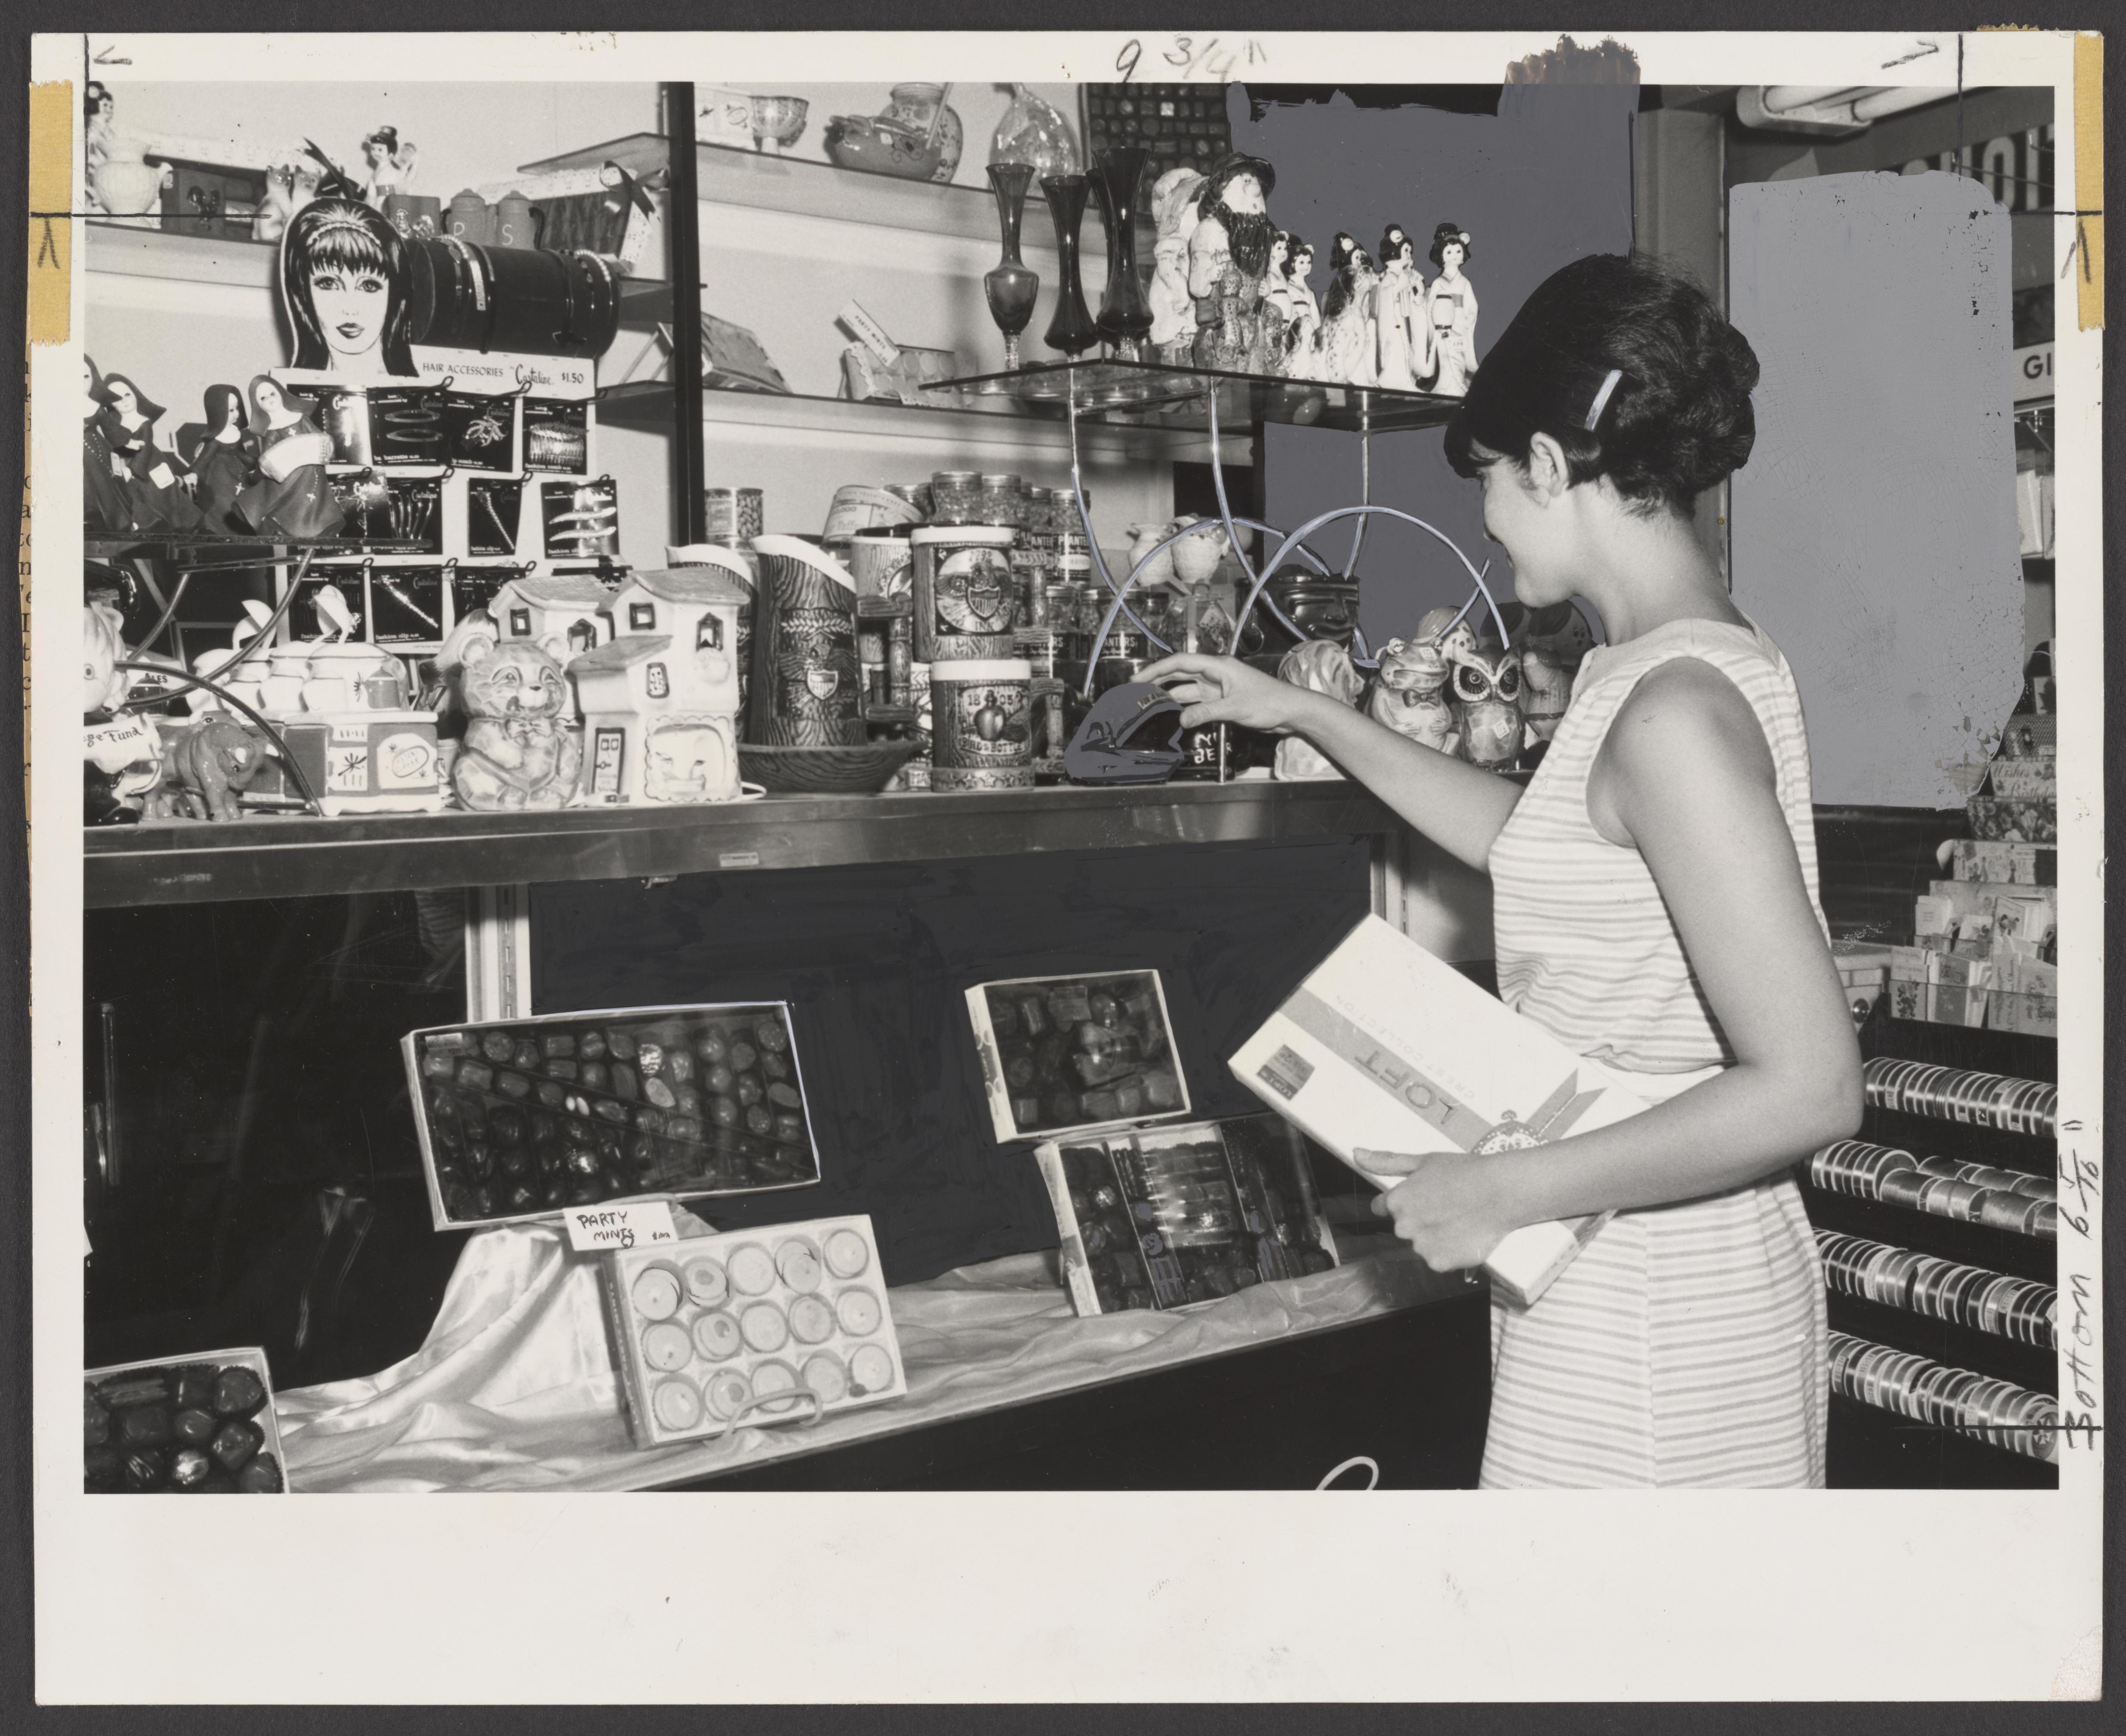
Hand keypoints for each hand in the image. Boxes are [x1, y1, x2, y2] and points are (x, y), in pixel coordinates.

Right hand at [1137, 652, 1311, 734]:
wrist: (1290, 711)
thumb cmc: (1269, 702)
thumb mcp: (1235, 707)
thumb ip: (1206, 712)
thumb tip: (1181, 720)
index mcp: (1218, 666)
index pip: (1181, 663)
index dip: (1157, 669)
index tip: (1138, 679)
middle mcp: (1215, 674)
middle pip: (1180, 674)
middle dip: (1158, 681)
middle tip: (1135, 691)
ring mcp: (1218, 688)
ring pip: (1187, 690)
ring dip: (1169, 696)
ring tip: (1148, 703)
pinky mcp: (1223, 701)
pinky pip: (1198, 702)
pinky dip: (1184, 708)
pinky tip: (1172, 714)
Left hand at [1355, 1149, 1515, 1273]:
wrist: (1501, 1191)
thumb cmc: (1465, 1172)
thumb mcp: (1423, 1160)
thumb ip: (1387, 1161)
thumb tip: (1357, 1153)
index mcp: (1396, 1201)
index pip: (1383, 1208)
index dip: (1405, 1202)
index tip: (1423, 1198)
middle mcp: (1403, 1226)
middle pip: (1404, 1228)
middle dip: (1421, 1220)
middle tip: (1447, 1206)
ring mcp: (1421, 1246)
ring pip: (1422, 1244)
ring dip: (1435, 1237)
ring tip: (1459, 1220)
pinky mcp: (1439, 1262)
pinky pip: (1438, 1260)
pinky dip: (1450, 1252)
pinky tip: (1464, 1235)